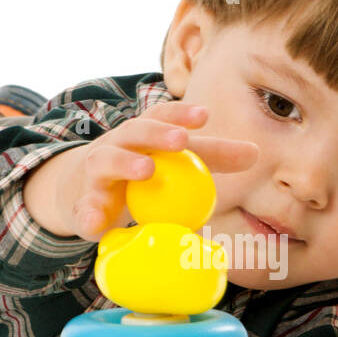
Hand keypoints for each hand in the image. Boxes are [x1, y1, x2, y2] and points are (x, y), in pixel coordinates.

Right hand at [62, 101, 258, 241]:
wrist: (84, 190)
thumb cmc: (140, 172)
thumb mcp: (175, 161)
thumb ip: (212, 157)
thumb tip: (254, 153)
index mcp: (141, 133)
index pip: (160, 116)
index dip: (180, 113)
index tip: (204, 115)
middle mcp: (116, 145)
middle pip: (134, 131)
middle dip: (158, 133)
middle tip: (182, 140)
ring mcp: (96, 173)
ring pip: (106, 162)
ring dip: (126, 162)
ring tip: (147, 169)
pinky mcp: (82, 203)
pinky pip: (84, 208)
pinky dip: (88, 213)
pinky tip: (95, 222)